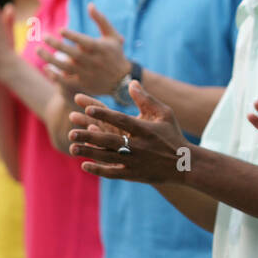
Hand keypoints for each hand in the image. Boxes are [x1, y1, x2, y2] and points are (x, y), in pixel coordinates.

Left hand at [37, 3, 129, 95]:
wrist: (122, 80)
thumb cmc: (115, 54)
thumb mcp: (112, 36)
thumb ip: (101, 20)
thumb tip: (90, 4)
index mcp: (100, 49)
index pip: (84, 41)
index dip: (72, 36)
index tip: (60, 30)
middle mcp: (93, 62)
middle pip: (72, 54)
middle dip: (57, 45)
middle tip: (44, 36)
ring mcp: (87, 74)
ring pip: (65, 67)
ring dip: (50, 59)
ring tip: (38, 50)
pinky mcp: (83, 84)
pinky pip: (66, 81)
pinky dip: (55, 76)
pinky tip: (46, 68)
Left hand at [67, 81, 189, 183]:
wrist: (185, 164)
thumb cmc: (172, 135)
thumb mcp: (164, 113)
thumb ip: (146, 99)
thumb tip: (131, 82)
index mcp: (146, 129)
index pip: (121, 120)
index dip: (104, 114)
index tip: (87, 108)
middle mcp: (139, 146)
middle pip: (110, 140)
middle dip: (90, 136)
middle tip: (72, 131)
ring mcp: (136, 162)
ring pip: (108, 157)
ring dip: (89, 152)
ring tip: (73, 147)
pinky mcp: (134, 174)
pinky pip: (113, 173)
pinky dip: (98, 170)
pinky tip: (84, 165)